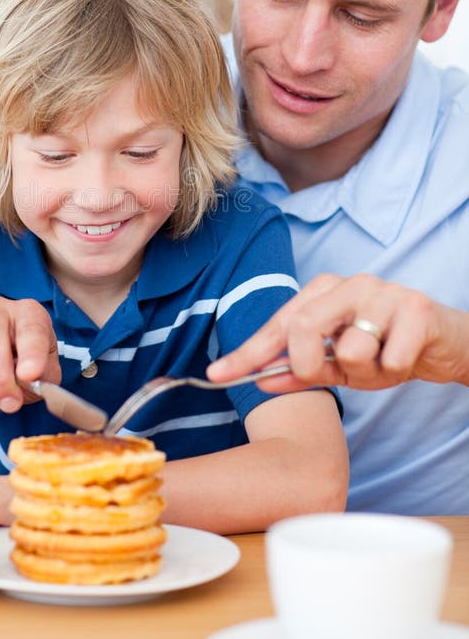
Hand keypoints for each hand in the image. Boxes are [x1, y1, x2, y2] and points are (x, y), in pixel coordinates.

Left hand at [207, 273, 468, 390]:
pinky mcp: (416, 307)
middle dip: (309, 364)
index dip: (247, 353)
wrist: (445, 343)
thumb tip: (259, 380)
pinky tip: (405, 358)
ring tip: (381, 362)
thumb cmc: (385, 349)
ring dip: (365, 373)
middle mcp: (349, 283)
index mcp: (323, 291)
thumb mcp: (339, 365)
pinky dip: (395, 371)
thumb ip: (300, 370)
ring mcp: (383, 291)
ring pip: (351, 349)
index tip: (217, 375)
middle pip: (304, 328)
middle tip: (330, 372)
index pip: (278, 324)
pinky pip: (390, 360)